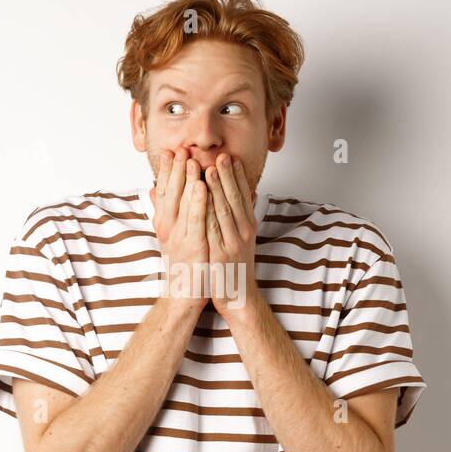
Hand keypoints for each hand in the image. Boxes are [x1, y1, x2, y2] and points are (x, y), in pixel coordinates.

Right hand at [149, 146, 209, 314]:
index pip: (164, 190)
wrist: (183, 296)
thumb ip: (164, 211)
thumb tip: (152, 190)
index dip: (167, 170)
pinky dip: (199, 202)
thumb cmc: (183, 265)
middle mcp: (168, 227)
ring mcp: (179, 236)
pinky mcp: (193, 246)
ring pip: (183, 202)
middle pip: (171, 192)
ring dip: (187, 180)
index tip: (171, 150)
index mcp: (164, 223)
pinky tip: (204, 186)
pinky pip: (196, 220)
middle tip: (180, 147)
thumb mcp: (171, 235)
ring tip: (192, 159)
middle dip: (176, 168)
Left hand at [203, 153, 259, 317]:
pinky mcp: (221, 254)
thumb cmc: (237, 266)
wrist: (239, 296)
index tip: (230, 157)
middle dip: (227, 175)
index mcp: (248, 225)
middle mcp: (244, 231)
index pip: (243, 195)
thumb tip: (251, 192)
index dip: (237, 175)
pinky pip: (213, 230)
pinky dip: (207, 213)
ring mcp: (233, 242)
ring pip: (224, 211)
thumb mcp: (244, 238)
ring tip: (209, 170)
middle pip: (235, 198)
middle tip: (221, 155)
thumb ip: (245, 215)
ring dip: (216, 189)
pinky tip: (200, 201)